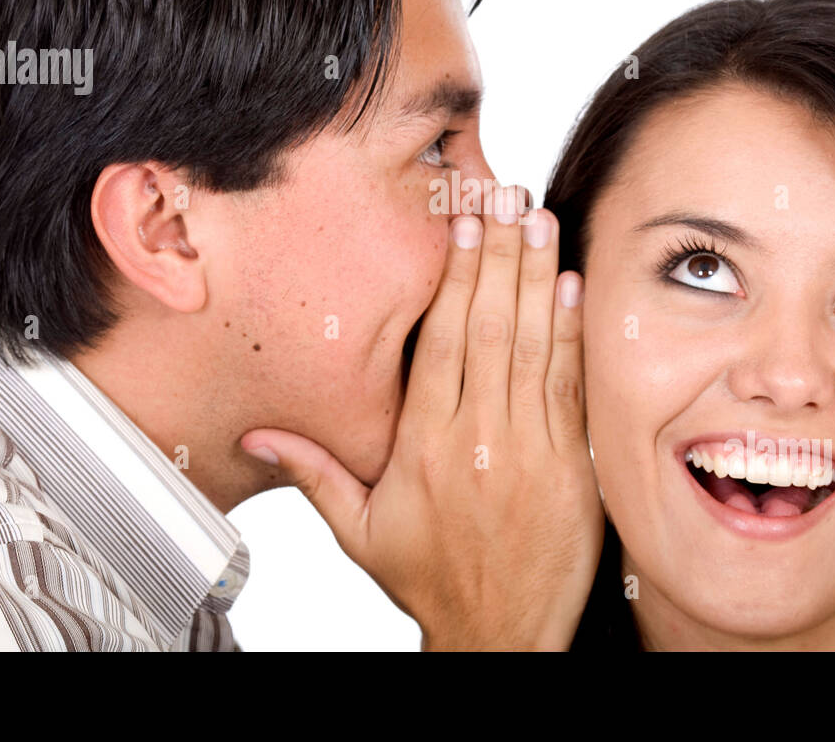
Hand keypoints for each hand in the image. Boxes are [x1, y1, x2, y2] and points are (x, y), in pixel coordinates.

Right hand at [240, 192, 602, 649]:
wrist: (500, 635)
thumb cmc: (431, 580)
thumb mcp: (359, 530)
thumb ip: (314, 472)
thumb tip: (258, 435)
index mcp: (423, 445)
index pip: (440, 342)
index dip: (453, 278)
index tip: (462, 226)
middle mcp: (477, 439)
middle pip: (489, 329)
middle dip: (500, 257)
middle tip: (508, 199)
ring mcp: (530, 450)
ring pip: (534, 348)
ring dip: (540, 280)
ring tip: (542, 223)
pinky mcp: (572, 466)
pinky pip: (572, 388)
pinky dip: (574, 336)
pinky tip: (575, 290)